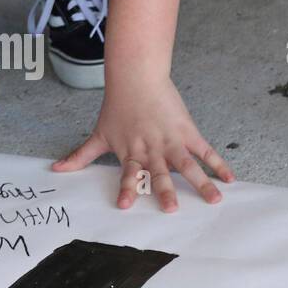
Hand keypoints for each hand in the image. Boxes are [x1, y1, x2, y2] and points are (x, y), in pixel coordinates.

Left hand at [54, 76, 235, 211]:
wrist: (135, 78)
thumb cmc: (116, 108)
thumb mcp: (98, 134)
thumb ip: (80, 156)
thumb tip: (56, 169)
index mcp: (131, 152)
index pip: (128, 174)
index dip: (126, 188)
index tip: (125, 205)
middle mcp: (152, 149)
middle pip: (159, 172)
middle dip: (165, 190)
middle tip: (171, 209)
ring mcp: (171, 140)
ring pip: (187, 164)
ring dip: (201, 182)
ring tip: (215, 200)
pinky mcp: (187, 131)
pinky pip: (205, 150)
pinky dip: (218, 163)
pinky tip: (231, 178)